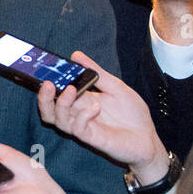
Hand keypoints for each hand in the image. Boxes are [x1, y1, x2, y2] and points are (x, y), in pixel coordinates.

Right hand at [37, 51, 167, 174]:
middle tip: (47, 83)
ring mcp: (84, 126)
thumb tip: (76, 55)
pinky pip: (77, 128)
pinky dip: (83, 116)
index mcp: (82, 100)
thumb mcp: (116, 86)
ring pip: (57, 120)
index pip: (57, 93)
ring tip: (71, 90)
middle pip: (50, 109)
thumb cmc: (133, 114)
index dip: (49, 83)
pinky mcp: (92, 138)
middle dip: (43, 97)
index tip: (46, 70)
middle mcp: (78, 113)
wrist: (148, 138)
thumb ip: (96, 73)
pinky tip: (96, 108)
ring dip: (60, 104)